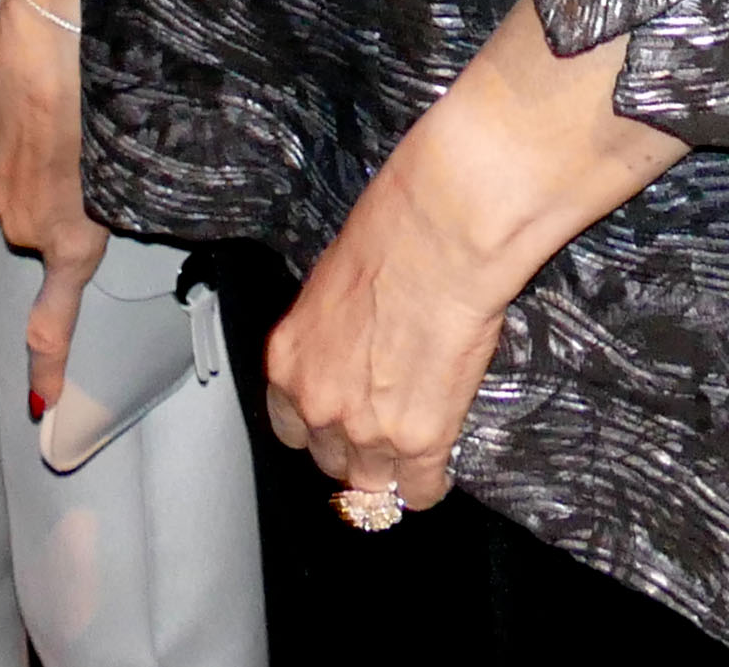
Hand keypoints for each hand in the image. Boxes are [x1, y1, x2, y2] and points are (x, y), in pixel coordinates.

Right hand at [0, 0, 103, 414]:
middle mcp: (24, 225)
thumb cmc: (108, 98)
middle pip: (42, 232)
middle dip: (61, 208)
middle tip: (88, 160)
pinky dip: (9, 146)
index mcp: (73, 238)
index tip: (41, 408)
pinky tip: (30, 109)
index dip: (48, 366)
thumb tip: (99, 222)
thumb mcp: (134, 164)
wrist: (56, 36)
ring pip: (16, 196)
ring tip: (62, 123)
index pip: (54, 321)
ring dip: (36, 173)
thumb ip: (113, 206)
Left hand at [265, 0, 683, 514]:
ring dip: (391, 476)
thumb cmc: (392, 237)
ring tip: (411, 459)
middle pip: (329, 463)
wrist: (439, 236)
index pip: (290, 429)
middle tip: (382, 438)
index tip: (340, 428)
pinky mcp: (419, 440)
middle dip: (355, 455)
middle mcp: (318, 403)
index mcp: (289, 361)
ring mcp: (366, 429)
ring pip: (372, 488)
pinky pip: (421, 492)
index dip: (320, 431)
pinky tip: (439, 464)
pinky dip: (430, 483)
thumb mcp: (332, 285)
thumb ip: (332, 335)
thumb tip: (352, 347)